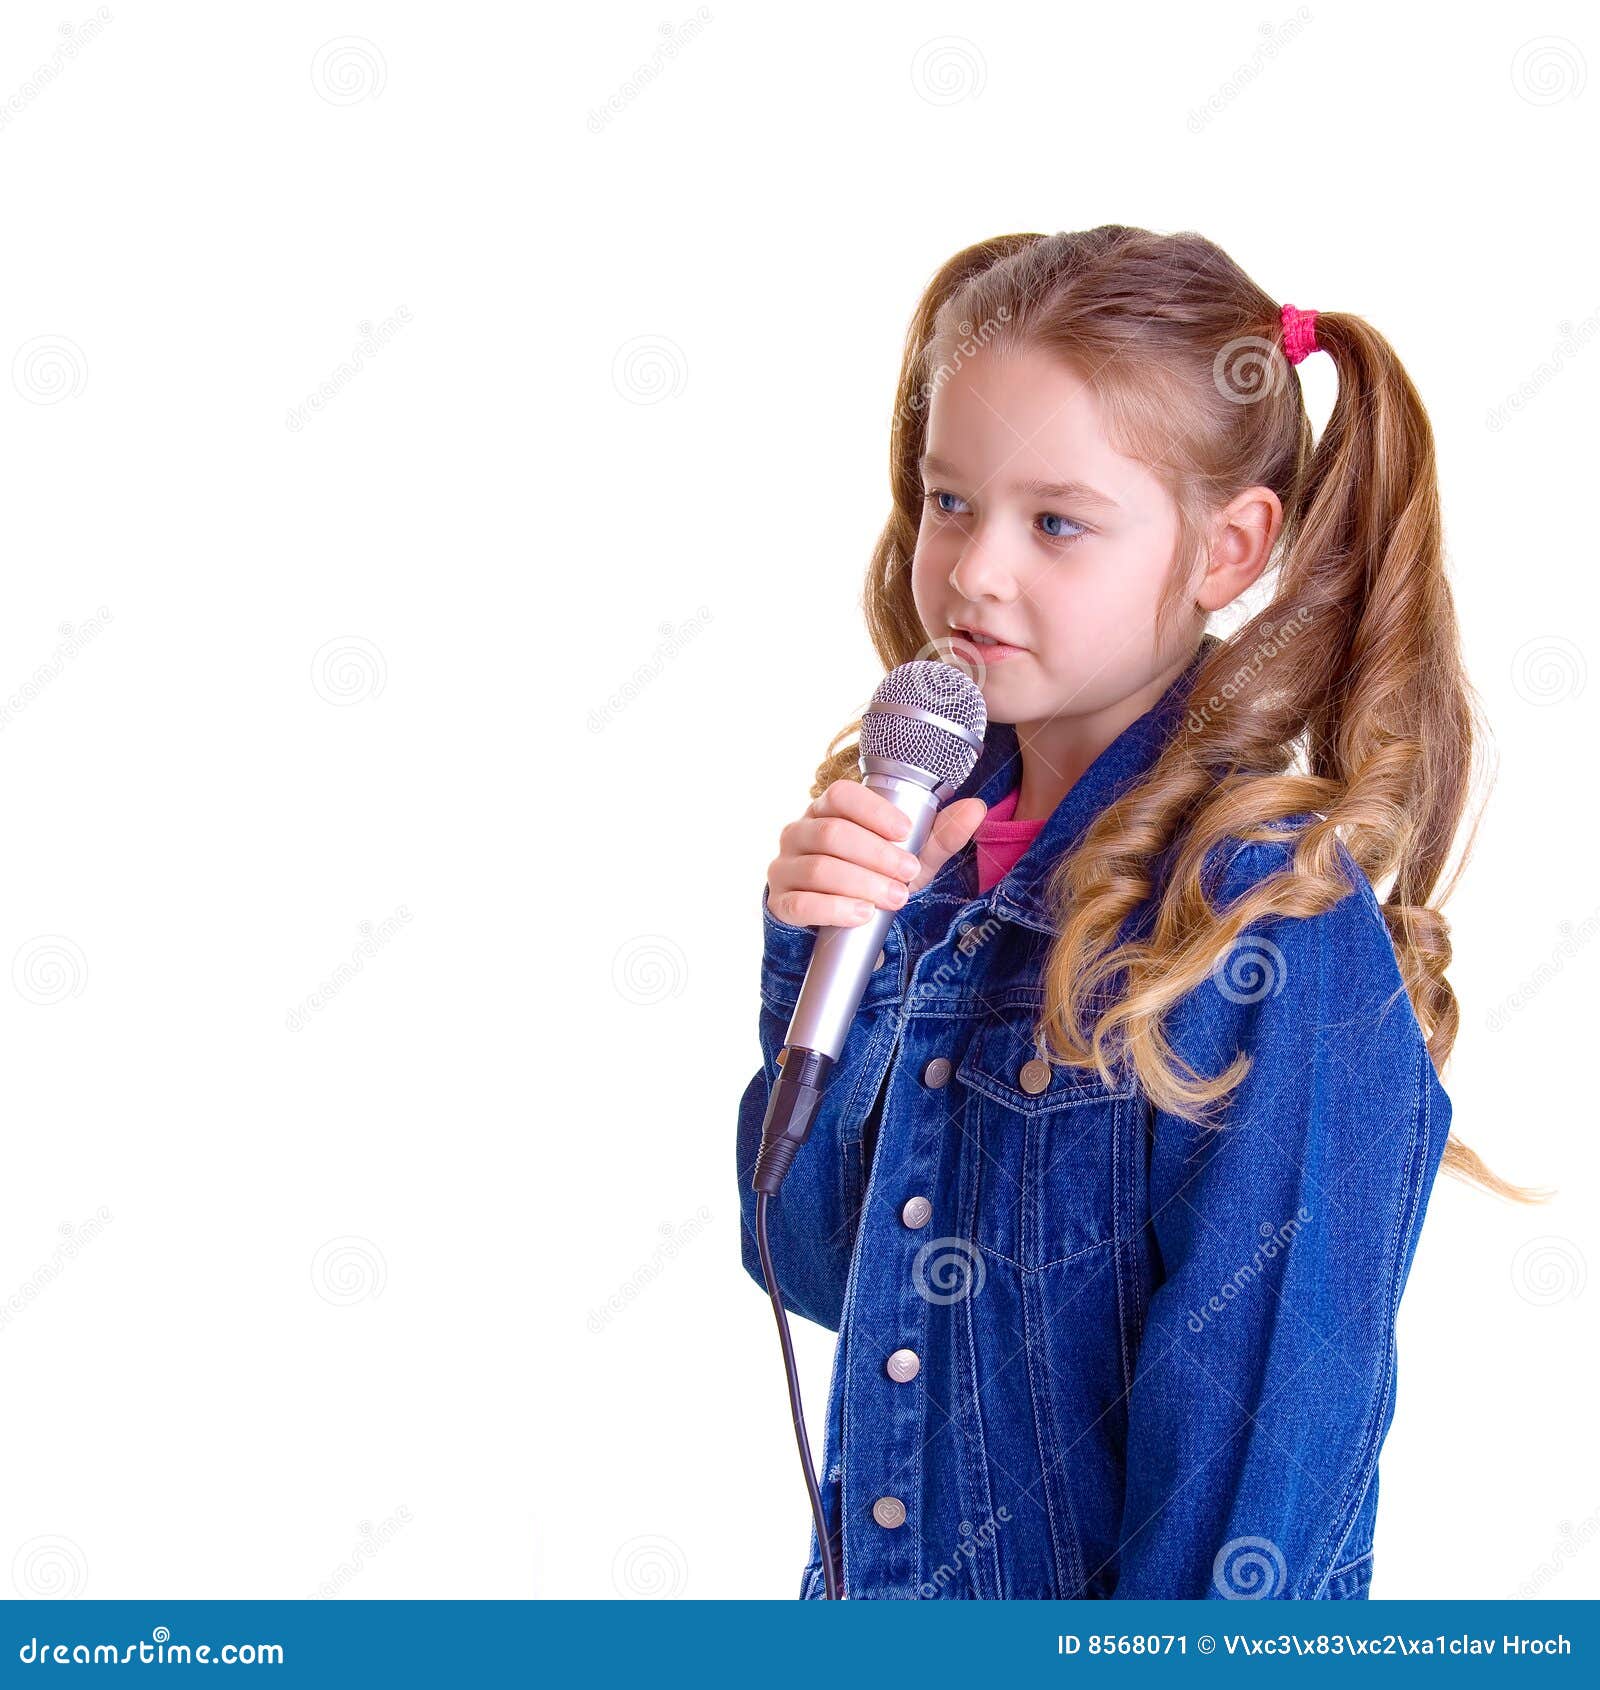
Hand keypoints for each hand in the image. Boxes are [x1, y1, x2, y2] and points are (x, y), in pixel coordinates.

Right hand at [765, 778, 987, 928]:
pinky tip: (861, 914)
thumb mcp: (908, 858)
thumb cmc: (871, 878)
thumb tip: (976, 808)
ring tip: (894, 898)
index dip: (873, 811)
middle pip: (833, 833)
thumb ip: (940, 835)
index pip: (841, 795)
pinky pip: (800, 902)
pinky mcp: (780, 902)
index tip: (905, 831)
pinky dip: (834, 908)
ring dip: (862, 883)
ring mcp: (785, 867)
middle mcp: (799, 832)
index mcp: (827, 810)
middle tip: (908, 874)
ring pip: (819, 868)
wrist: (837, 922)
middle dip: (877, 855)